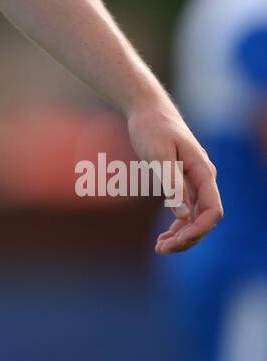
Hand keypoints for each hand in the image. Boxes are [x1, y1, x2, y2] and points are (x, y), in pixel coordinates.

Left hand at [127, 99, 222, 254]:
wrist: (148, 111)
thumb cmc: (152, 129)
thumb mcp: (158, 155)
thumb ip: (171, 184)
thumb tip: (183, 215)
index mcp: (202, 172)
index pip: (212, 210)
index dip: (198, 230)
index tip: (176, 242)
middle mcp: (203, 179)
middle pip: (205, 218)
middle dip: (187, 238)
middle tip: (161, 249)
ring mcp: (194, 181)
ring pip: (195, 218)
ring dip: (181, 236)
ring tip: (160, 248)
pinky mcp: (183, 182)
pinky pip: (186, 211)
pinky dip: (176, 226)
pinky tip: (162, 238)